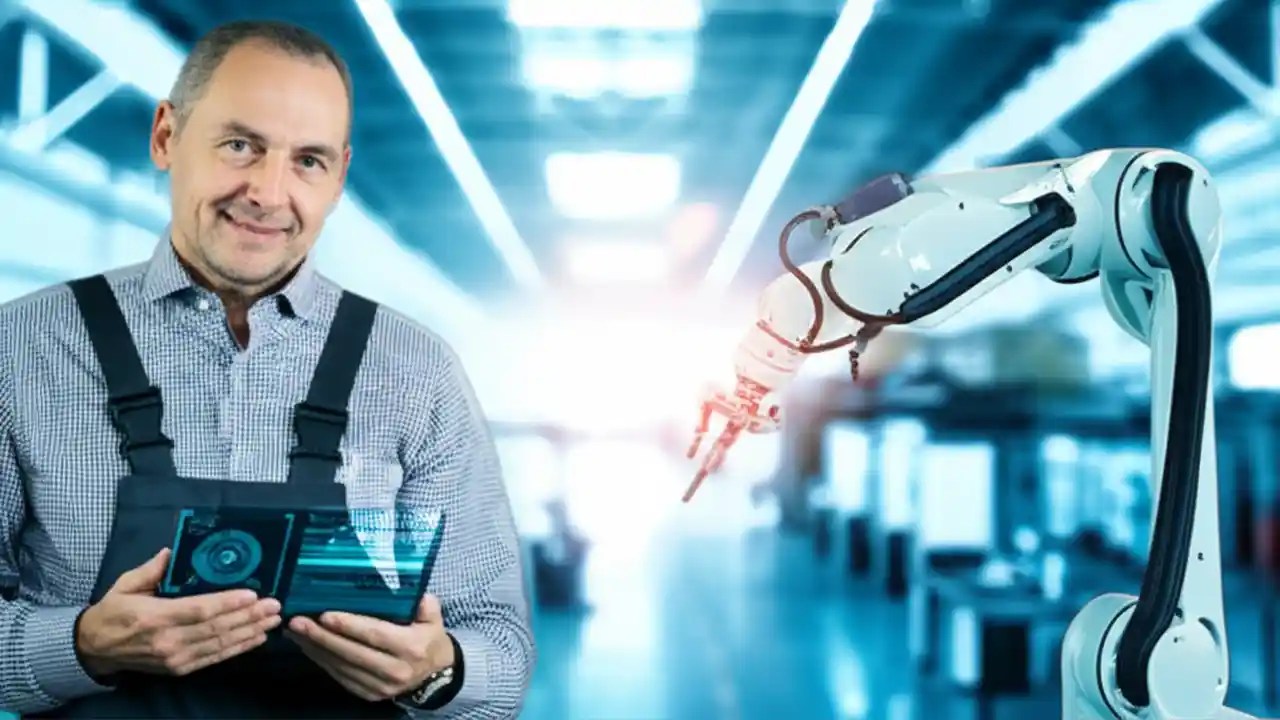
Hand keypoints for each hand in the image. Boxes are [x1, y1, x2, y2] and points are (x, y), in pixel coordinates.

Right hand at [75, 548, 281, 678]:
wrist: (94, 649)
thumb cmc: (113, 611)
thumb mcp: (126, 584)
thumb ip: (151, 569)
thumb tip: (172, 550)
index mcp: (154, 616)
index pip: (198, 610)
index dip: (228, 603)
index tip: (253, 594)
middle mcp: (167, 640)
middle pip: (215, 628)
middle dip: (248, 617)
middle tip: (274, 606)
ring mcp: (174, 658)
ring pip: (219, 645)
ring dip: (249, 632)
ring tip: (272, 620)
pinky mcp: (179, 669)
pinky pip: (213, 658)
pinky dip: (237, 649)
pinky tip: (255, 638)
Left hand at [285, 595, 453, 702]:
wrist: (435, 676)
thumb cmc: (429, 639)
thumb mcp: (434, 619)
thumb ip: (425, 604)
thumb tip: (413, 590)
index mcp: (410, 648)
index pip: (375, 635)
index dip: (349, 626)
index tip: (325, 615)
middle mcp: (394, 670)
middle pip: (352, 653)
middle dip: (322, 637)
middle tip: (298, 622)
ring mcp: (379, 686)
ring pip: (341, 667)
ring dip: (316, 649)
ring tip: (296, 632)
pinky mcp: (368, 694)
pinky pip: (340, 677)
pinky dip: (322, 662)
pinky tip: (308, 647)